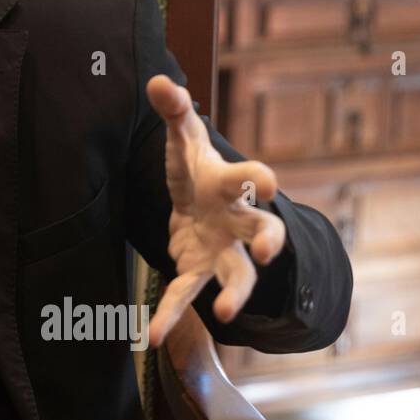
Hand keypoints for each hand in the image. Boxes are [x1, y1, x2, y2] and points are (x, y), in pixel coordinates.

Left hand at [145, 74, 286, 346]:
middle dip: (269, 240)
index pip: (249, 178)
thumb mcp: (183, 138)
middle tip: (270, 250)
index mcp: (231, 184)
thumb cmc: (197, 168)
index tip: (268, 182)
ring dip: (235, 293)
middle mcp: (237, 222)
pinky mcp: (199, 272)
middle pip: (263, 232)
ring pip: (239, 276)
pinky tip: (149, 337)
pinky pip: (186, 296)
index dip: (259, 179)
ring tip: (226, 312)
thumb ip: (173, 111)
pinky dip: (168, 316)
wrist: (200, 204)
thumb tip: (158, 81)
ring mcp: (223, 251)